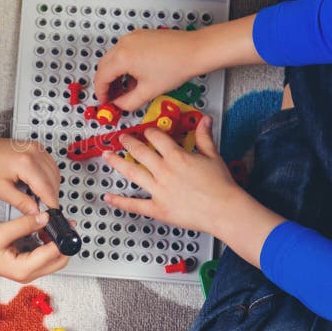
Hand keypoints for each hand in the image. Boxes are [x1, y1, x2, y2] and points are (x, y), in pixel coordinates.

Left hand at [0, 136, 60, 214]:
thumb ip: (21, 202)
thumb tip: (36, 213)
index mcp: (26, 163)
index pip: (47, 189)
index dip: (51, 205)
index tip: (52, 216)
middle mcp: (34, 152)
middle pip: (54, 180)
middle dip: (52, 197)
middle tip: (44, 210)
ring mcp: (36, 147)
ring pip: (55, 172)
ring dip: (52, 187)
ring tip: (41, 199)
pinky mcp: (35, 147)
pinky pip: (50, 164)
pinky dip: (49, 176)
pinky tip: (40, 185)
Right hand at [0, 212, 69, 281]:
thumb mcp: (1, 231)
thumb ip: (25, 224)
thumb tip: (45, 218)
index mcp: (23, 269)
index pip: (54, 253)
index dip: (60, 236)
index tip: (60, 221)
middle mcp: (27, 274)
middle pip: (59, 261)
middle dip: (62, 242)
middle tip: (58, 222)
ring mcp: (26, 271)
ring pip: (53, 259)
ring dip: (54, 242)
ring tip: (47, 224)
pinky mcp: (23, 265)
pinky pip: (43, 256)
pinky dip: (46, 244)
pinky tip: (39, 230)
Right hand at [94, 28, 204, 109]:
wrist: (195, 50)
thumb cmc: (177, 65)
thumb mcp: (148, 91)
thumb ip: (128, 102)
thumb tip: (120, 105)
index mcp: (122, 57)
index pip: (101, 77)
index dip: (101, 93)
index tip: (105, 101)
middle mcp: (124, 44)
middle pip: (104, 66)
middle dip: (106, 84)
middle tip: (113, 97)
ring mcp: (132, 37)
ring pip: (113, 58)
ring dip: (115, 74)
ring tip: (126, 88)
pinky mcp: (140, 36)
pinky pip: (124, 51)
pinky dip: (124, 64)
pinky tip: (135, 75)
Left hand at [100, 115, 242, 236]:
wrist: (225, 210)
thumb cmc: (221, 186)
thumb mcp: (213, 156)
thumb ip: (204, 136)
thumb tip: (204, 120)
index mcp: (176, 156)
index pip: (156, 137)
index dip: (149, 132)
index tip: (146, 131)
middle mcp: (164, 171)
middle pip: (139, 152)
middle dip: (128, 143)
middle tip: (121, 138)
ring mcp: (158, 190)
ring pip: (132, 173)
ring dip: (116, 163)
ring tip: (106, 155)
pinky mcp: (158, 208)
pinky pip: (135, 204)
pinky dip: (120, 202)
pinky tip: (108, 197)